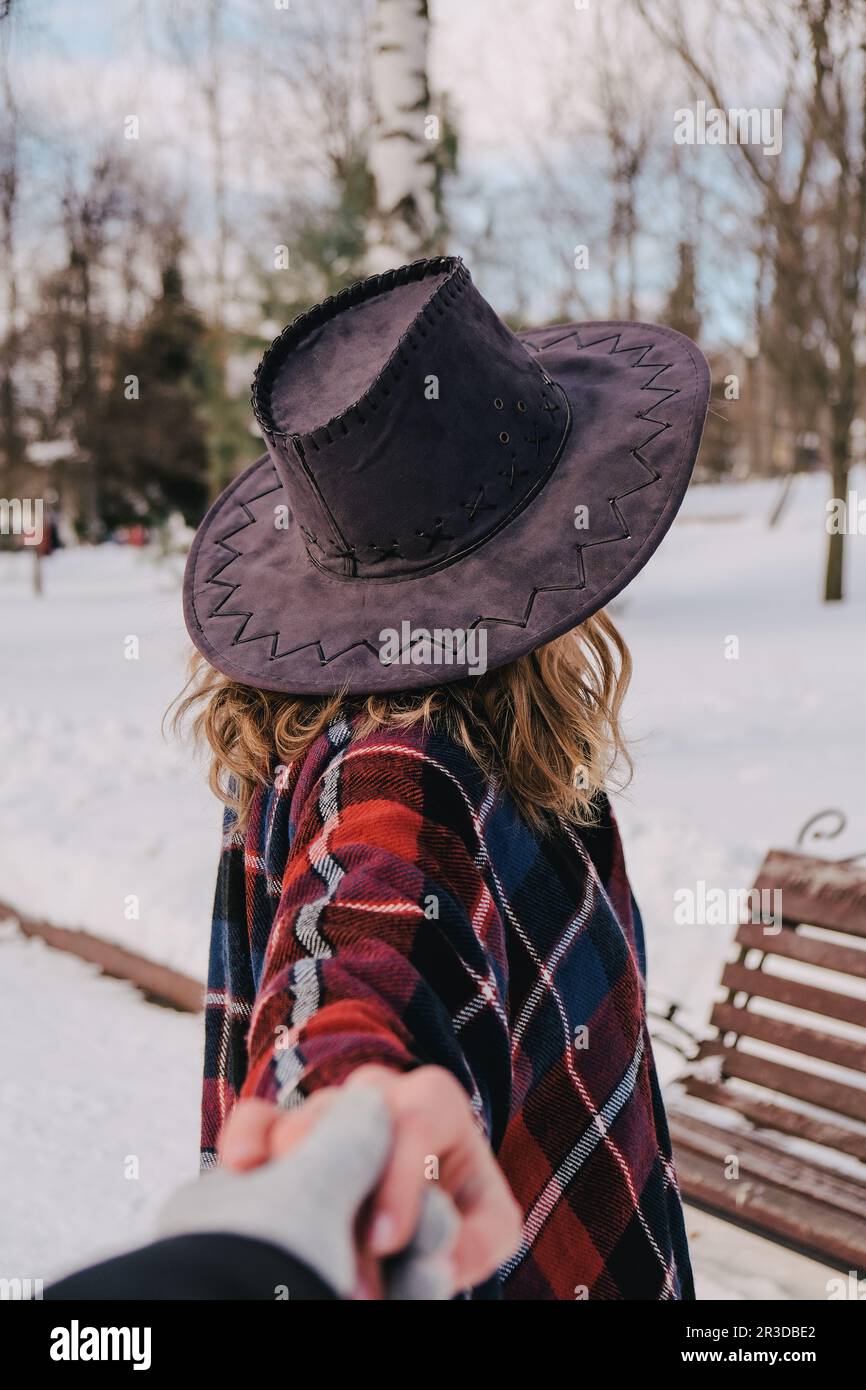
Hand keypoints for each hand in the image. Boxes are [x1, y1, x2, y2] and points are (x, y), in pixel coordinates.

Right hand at [220, 1064, 522, 1294]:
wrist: (408, 1233)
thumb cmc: (453, 1218)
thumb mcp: (484, 1228)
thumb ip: (477, 1238)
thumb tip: (438, 1254)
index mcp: (435, 1103)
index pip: (417, 1118)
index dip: (400, 1179)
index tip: (386, 1242)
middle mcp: (378, 1094)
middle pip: (355, 1109)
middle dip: (342, 1171)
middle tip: (331, 1235)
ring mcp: (325, 1109)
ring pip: (306, 1118)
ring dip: (297, 1171)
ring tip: (291, 1221)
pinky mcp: (277, 1131)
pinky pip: (256, 1117)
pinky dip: (248, 1136)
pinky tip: (243, 1167)